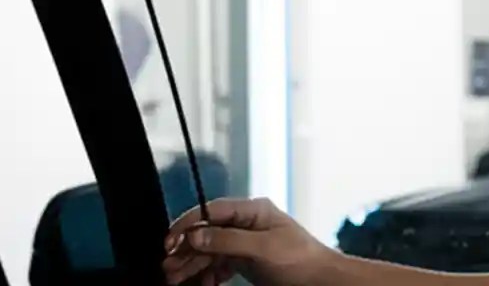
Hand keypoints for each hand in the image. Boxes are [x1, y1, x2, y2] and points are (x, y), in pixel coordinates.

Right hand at [161, 198, 336, 285]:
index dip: (188, 224)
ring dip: (191, 264)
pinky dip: (206, 274)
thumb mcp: (263, 248)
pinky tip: (201, 284)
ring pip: (209, 251)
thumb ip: (229, 240)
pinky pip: (218, 264)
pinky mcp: (245, 260)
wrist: (321, 280)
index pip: (212, 210)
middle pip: (206, 232)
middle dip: (185, 249)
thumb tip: (196, 235)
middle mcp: (247, 223)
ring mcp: (245, 242)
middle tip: (168, 267)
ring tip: (175, 279)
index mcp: (253, 210)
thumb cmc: (301, 259)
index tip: (170, 242)